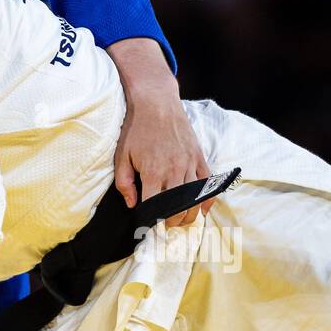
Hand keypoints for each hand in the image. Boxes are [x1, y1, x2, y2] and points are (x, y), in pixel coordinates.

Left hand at [108, 38, 214, 227]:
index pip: (155, 207)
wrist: (156, 102)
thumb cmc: (136, 129)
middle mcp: (174, 171)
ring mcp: (190, 164)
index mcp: (153, 172)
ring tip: (180, 222)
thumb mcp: (121, 155)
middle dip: (172, 223)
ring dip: (188, 216)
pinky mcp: (199, 157)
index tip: (148, 227)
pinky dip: (207, 200)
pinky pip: (208, 184)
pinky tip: (201, 210)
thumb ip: (124, 182)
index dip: (152, 221)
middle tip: (165, 227)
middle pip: (178, 209)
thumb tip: (132, 205)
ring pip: (194, 200)